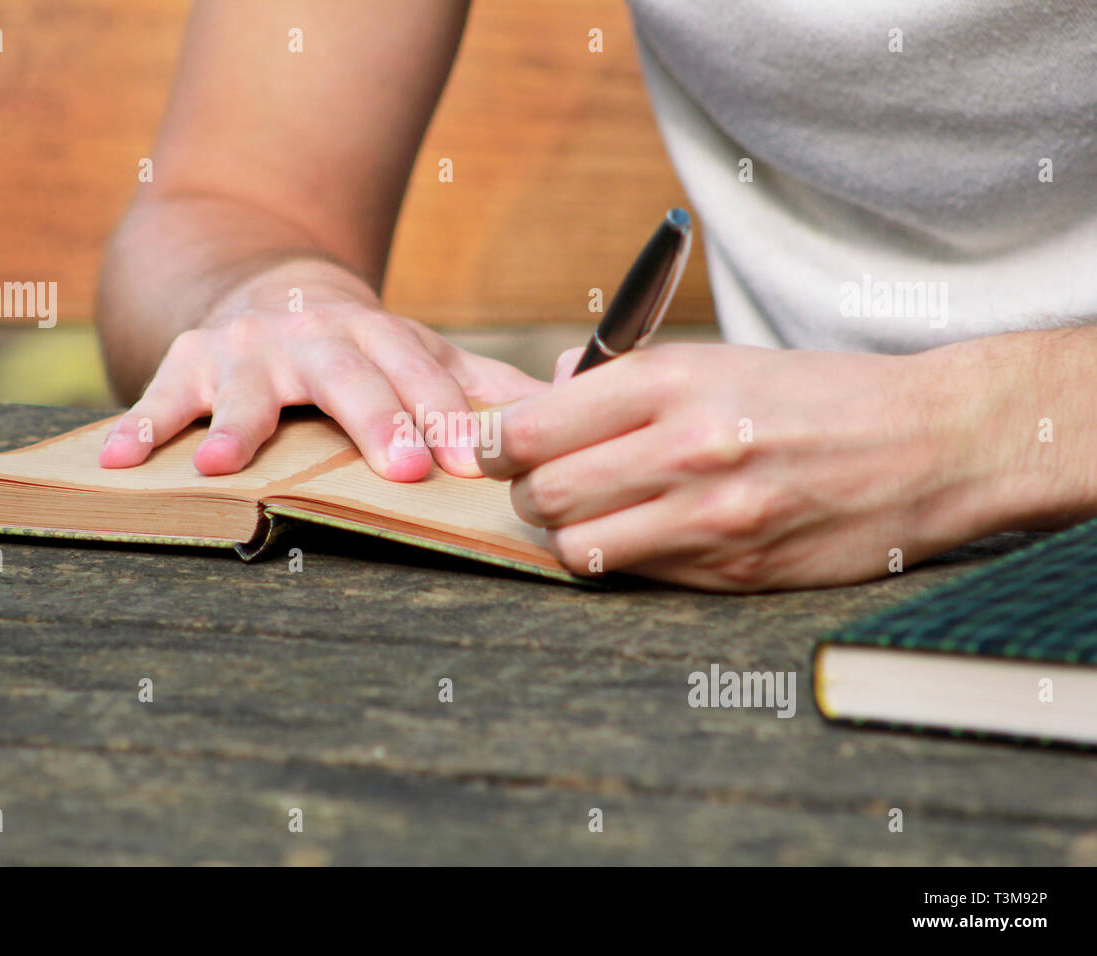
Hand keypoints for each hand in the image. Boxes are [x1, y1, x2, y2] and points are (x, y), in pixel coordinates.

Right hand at [99, 265, 543, 480]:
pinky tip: (118, 463)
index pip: (422, 376)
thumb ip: (485, 388)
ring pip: (247, 389)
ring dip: (237, 425)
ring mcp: (248, 351)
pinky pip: (159, 397)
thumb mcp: (422, 356)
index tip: (469, 461)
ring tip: (224, 467)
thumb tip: (579, 407)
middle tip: (399, 466)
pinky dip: (140, 429)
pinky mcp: (188, 364)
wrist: (271, 291)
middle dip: (374, 419)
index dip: (445, 415)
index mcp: (384, 339)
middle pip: (349, 379)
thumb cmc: (364, 350)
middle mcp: (317, 339)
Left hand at [479, 340, 1027, 590]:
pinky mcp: (734, 572)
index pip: (532, 427)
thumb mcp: (718, 359)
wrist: (930, 443)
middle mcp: (686, 449)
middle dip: (525, 491)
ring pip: (577, 547)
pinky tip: (643, 533)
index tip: (484, 447)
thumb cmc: (814, 395)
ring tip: (588, 513)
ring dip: (566, 534)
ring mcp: (711, 518)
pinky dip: (622, 557)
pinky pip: (637, 575)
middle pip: (542, 493)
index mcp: (674, 381)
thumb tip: (541, 395)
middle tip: (540, 481)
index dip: (489, 443)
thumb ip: (622, 378)